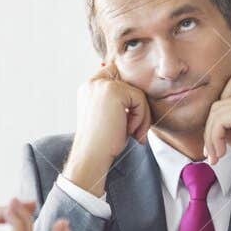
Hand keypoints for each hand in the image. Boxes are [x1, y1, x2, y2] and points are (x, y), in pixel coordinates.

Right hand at [62, 64, 151, 196]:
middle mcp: (92, 83)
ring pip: (137, 94)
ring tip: (134, 133)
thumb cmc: (102, 143)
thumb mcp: (108, 117)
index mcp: (88, 89)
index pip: (114, 75)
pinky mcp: (113, 91)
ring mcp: (102, 85)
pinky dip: (140, 118)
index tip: (132, 111)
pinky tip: (129, 131)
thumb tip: (140, 94)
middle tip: (137, 131)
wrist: (92, 156)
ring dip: (141, 116)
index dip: (127, 91)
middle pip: (129, 85)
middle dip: (138, 108)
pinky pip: (139, 99)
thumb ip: (119, 102)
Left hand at [202, 75, 230, 191]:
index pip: (227, 90)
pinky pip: (219, 120)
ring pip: (215, 111)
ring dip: (210, 137)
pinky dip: (214, 138)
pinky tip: (222, 153)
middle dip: (209, 128)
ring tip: (216, 155)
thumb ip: (226, 127)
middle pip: (217, 103)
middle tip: (211, 152)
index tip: (219, 137)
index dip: (218, 111)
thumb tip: (207, 128)